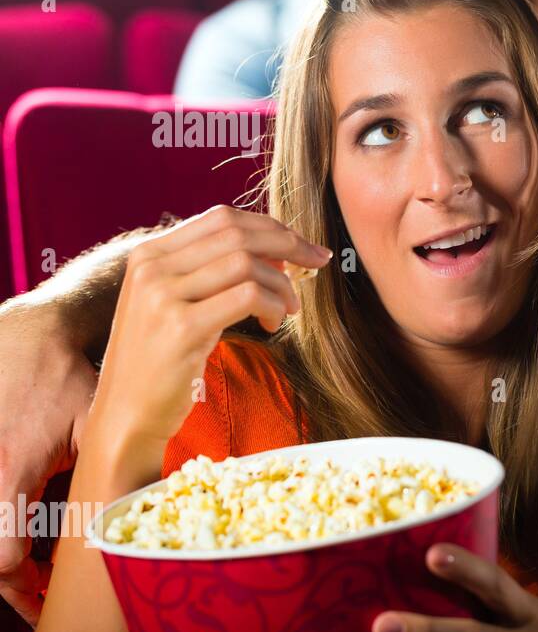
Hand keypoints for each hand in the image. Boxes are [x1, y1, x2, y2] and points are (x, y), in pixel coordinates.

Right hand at [0, 305, 96, 624]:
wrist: (28, 339)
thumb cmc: (65, 380)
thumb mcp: (93, 423)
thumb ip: (107, 464)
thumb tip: (143, 502)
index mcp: (12, 471)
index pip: (3, 556)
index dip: (25, 587)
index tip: (49, 598)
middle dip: (15, 586)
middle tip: (43, 602)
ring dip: (9, 562)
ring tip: (37, 580)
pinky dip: (5, 532)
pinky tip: (26, 540)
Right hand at [84, 206, 331, 476]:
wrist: (125, 413)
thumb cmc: (160, 361)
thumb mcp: (176, 304)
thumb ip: (214, 273)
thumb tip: (277, 249)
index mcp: (148, 255)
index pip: (220, 218)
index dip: (269, 226)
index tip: (301, 244)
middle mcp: (151, 268)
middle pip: (237, 234)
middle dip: (288, 244)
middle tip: (317, 262)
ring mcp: (162, 296)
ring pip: (246, 263)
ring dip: (282, 284)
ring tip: (289, 308)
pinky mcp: (181, 327)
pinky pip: (248, 296)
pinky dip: (273, 305)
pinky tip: (273, 325)